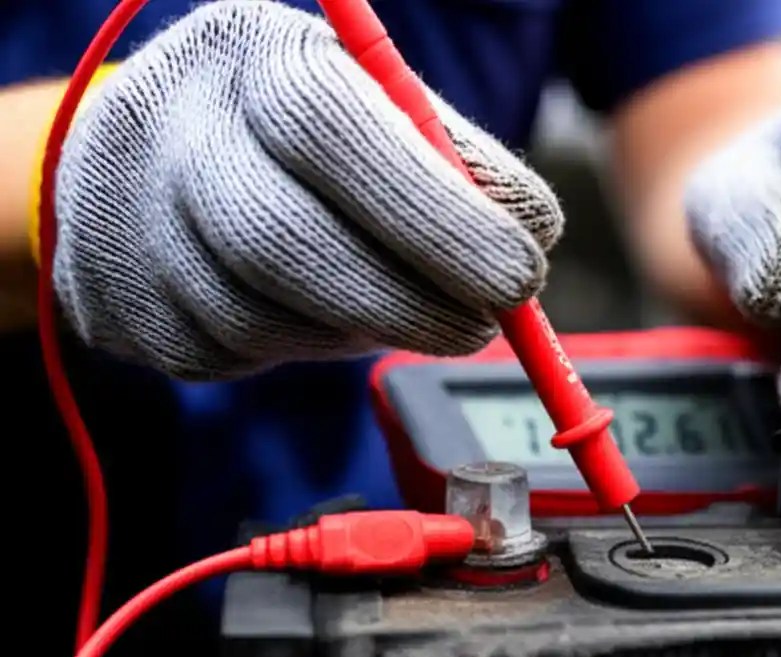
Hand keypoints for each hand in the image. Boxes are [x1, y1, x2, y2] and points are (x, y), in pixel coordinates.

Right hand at [53, 1, 560, 379]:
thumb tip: (532, 234)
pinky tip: (318, 312)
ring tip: (401, 308)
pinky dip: (304, 347)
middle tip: (480, 327)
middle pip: (283, 240)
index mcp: (251, 53)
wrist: (143, 165)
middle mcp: (170, 130)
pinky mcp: (124, 311)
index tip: (520, 274)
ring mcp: (131, 226)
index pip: (333, 130)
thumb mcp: (376, 104)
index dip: (437, 214)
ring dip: (358, 329)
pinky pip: (236, 356)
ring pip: (262, 318)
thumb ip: (454, 160)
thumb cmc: (294, 130)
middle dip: (407, 301)